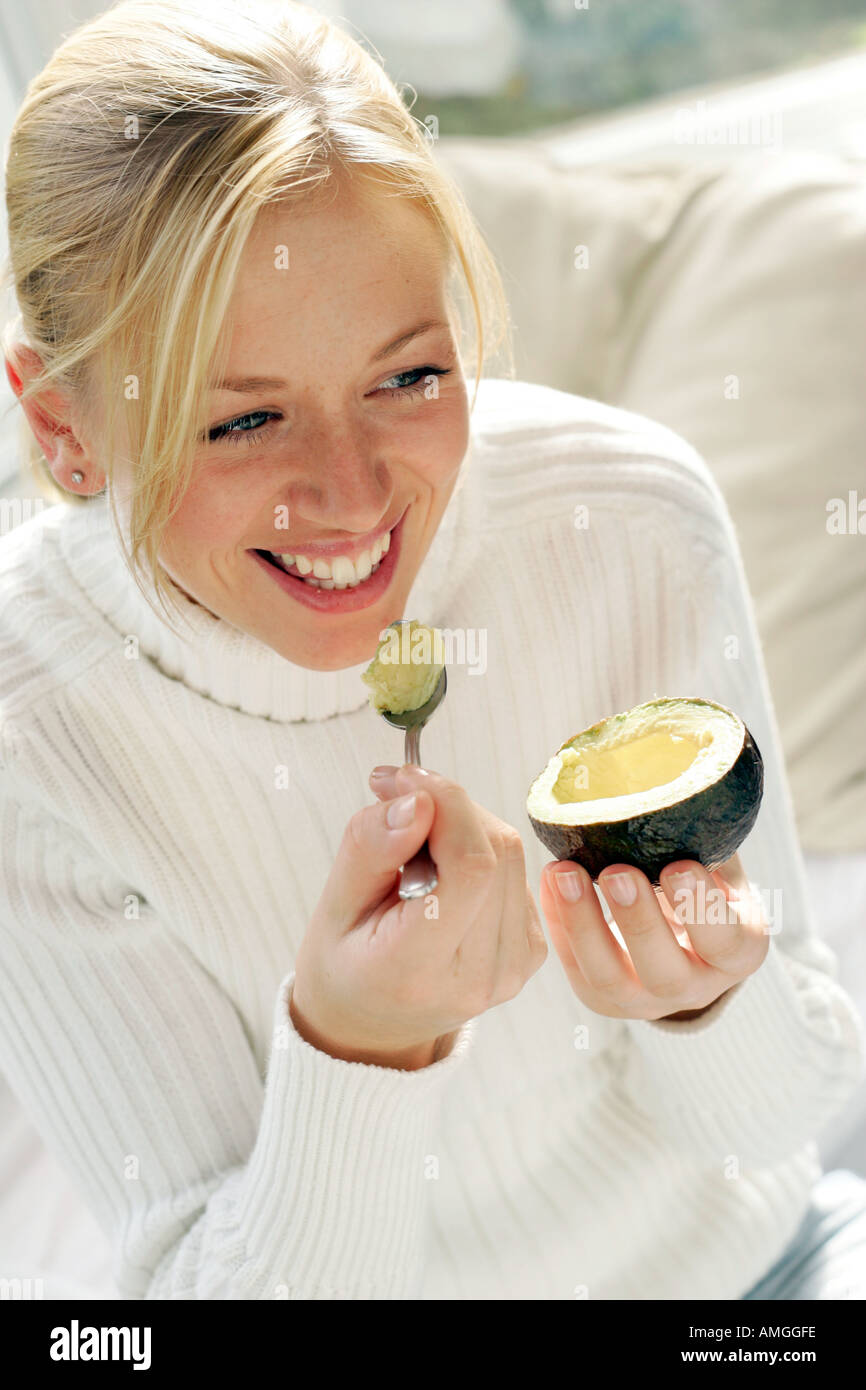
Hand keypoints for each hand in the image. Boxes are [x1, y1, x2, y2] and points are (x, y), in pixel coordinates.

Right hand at [290, 764, 547, 1069]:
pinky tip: (442, 870)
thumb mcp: (332, 906)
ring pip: (510, 853)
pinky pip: (516, 871)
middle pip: (494, 851)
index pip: (469, 868)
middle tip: (396, 799)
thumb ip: (370, 848)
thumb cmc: (346, 962)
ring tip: (414, 843)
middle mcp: (478, 976)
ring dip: (464, 825)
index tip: (401, 781)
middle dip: (448, 806)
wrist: (372, 1023)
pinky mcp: (530, 952)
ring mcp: (512, 969)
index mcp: (417, 969)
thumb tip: (418, 800)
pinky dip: (480, 850)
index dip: (446, 805)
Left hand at [539, 853, 768, 1020]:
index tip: (679, 865)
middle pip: (666, 971)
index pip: (725, 942)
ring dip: (584, 925)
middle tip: (617, 871)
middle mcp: (695, 988)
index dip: (702, 908)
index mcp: (737, 953)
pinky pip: (575, 968)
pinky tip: (549, 878)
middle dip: (638, 921)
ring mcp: (645, 1000)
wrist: (685, 939)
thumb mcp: (722, 871)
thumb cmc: (705, 891)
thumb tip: (684, 783)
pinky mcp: (603, 998)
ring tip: (565, 872)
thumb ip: (709, 842)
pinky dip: (558, 923)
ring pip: (610, 979)